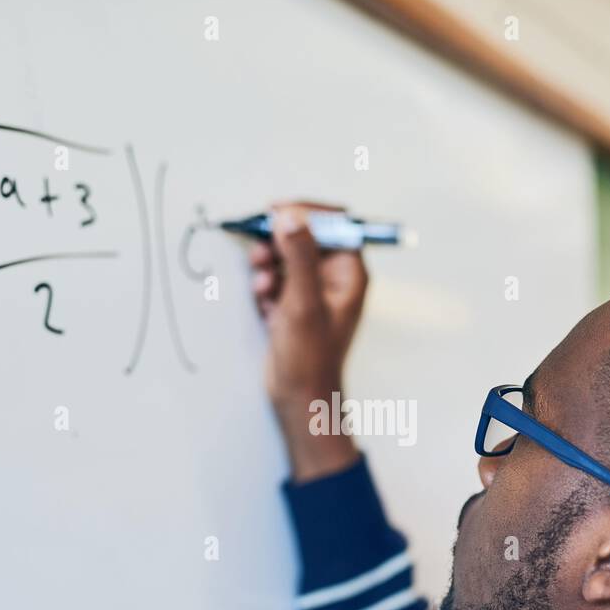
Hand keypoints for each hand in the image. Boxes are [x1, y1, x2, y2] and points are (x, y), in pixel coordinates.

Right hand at [250, 201, 365, 479]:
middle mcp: (335, 279)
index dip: (305, 213)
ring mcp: (314, 292)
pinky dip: (266, 284)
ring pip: (287, 257)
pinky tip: (263, 301)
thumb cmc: (310, 358)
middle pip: (306, 237)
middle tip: (259, 250)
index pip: (334, 223)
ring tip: (261, 283)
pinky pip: (277, 279)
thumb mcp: (303, 302)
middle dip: (279, 241)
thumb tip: (290, 217)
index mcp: (350, 273)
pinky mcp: (295, 305)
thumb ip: (298, 256)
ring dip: (269, 263)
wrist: (299, 398)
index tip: (276, 211)